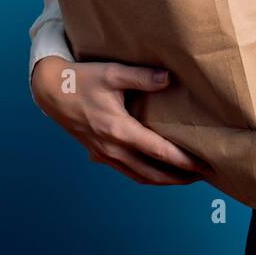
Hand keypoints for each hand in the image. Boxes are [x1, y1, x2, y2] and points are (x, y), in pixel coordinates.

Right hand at [31, 55, 213, 185]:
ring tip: (187, 177)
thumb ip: (141, 77)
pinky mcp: (100, 154)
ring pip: (139, 176)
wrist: (51, 92)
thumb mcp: (112, 73)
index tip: (203, 163)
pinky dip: (147, 176)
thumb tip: (168, 79)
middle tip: (204, 174)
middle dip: (179, 177)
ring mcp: (105, 154)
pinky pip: (128, 172)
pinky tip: (159, 173)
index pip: (157, 151)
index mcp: (118, 129)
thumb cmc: (82, 80)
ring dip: (164, 180)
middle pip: (152, 172)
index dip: (182, 160)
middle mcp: (112, 148)